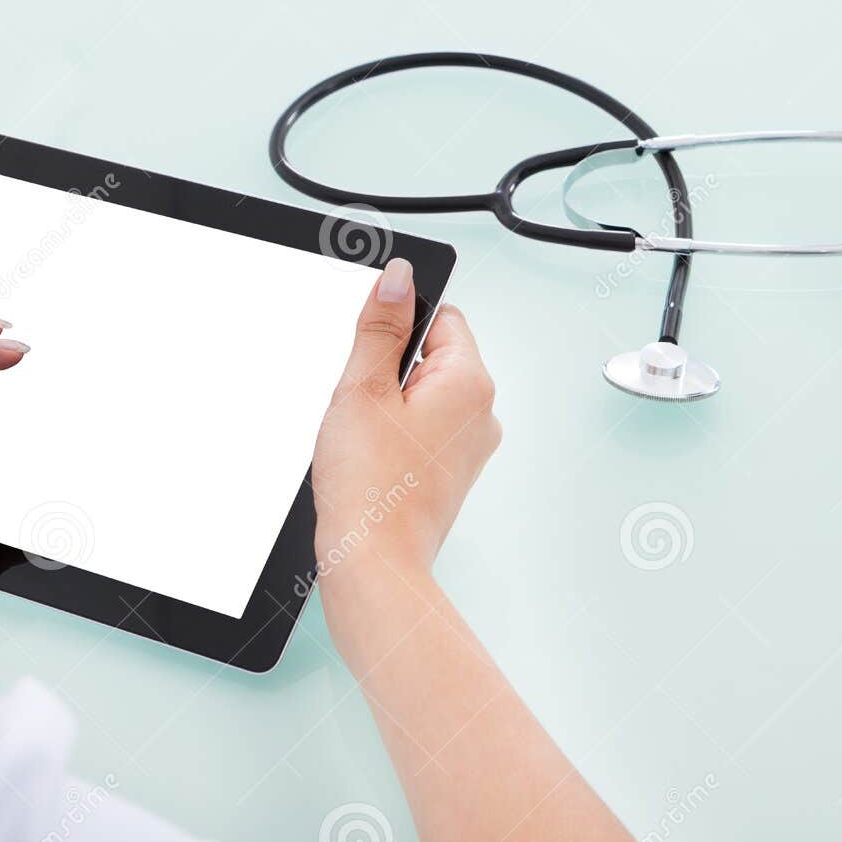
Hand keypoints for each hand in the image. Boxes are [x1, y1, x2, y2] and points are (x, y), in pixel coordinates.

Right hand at [312, 258, 499, 583]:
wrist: (374, 562)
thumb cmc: (371, 488)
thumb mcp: (362, 389)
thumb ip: (381, 327)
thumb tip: (397, 278)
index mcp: (470, 383)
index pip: (442, 316)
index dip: (397, 325)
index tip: (369, 346)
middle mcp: (481, 413)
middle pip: (432, 357)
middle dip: (389, 370)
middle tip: (360, 403)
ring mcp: (468, 447)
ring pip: (423, 396)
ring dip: (388, 405)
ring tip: (364, 437)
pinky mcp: (450, 472)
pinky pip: (422, 432)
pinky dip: (394, 435)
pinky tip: (371, 457)